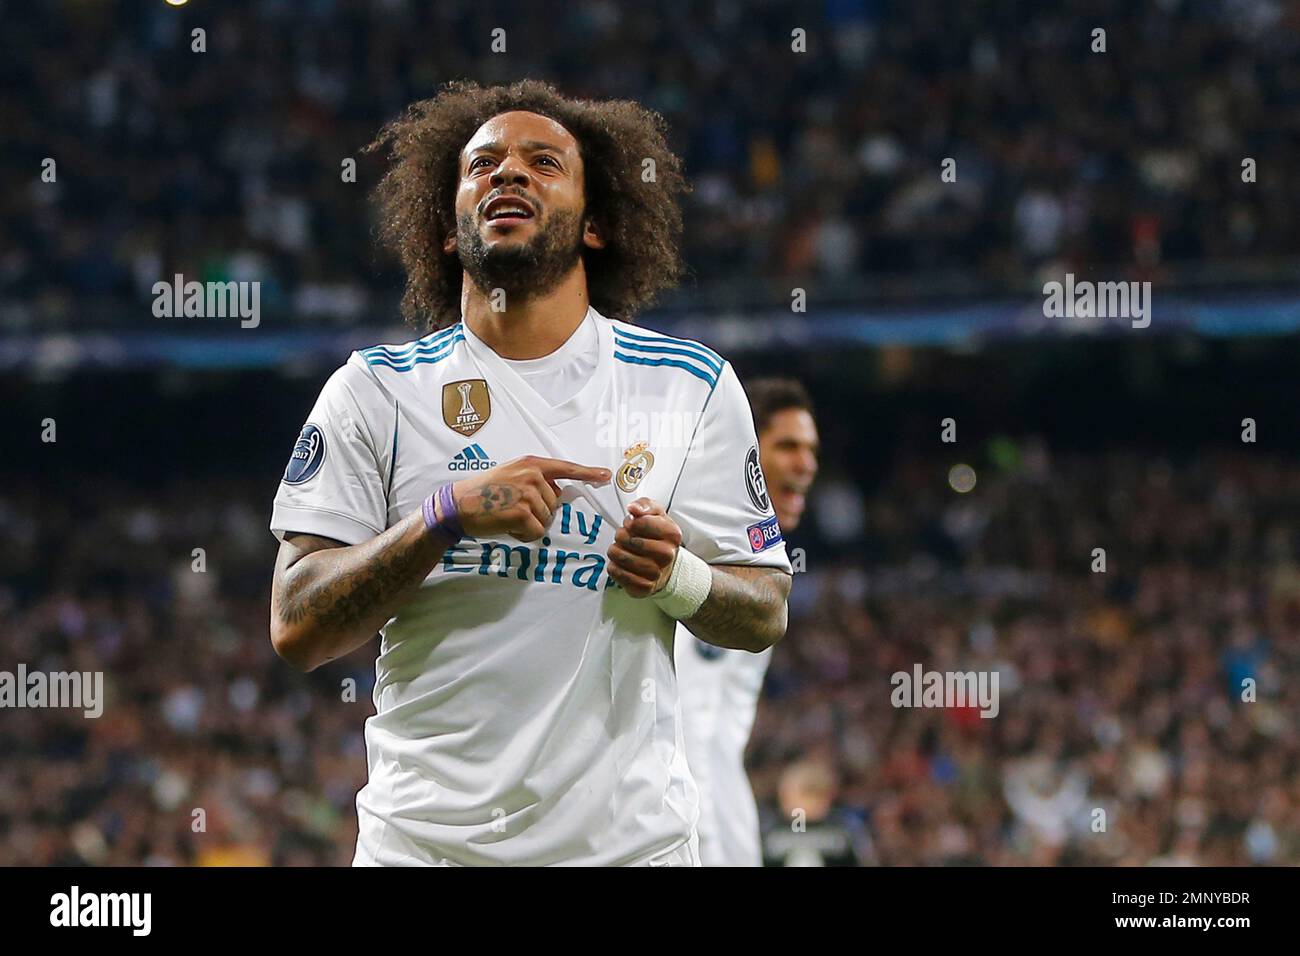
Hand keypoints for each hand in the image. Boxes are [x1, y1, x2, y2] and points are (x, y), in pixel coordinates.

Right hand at [452, 456, 610, 541]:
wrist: (457, 505)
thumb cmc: (483, 493)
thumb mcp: (510, 475)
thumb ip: (535, 480)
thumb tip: (557, 493)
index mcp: (531, 464)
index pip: (565, 468)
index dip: (588, 473)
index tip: (606, 475)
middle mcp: (532, 476)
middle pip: (554, 504)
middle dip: (537, 513)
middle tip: (511, 508)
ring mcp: (528, 494)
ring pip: (546, 519)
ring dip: (530, 524)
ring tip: (507, 515)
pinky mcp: (522, 513)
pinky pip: (537, 532)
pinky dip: (524, 535)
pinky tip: (506, 526)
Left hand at [606, 498, 681, 597]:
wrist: (664, 565)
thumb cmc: (656, 536)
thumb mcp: (655, 514)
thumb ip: (644, 505)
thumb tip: (633, 509)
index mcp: (672, 534)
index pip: (641, 523)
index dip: (630, 523)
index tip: (631, 525)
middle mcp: (668, 554)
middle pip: (632, 541)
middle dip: (621, 536)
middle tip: (622, 537)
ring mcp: (657, 573)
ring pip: (623, 558)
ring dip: (615, 551)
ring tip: (617, 549)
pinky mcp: (645, 587)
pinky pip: (620, 575)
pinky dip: (614, 567)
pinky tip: (618, 563)